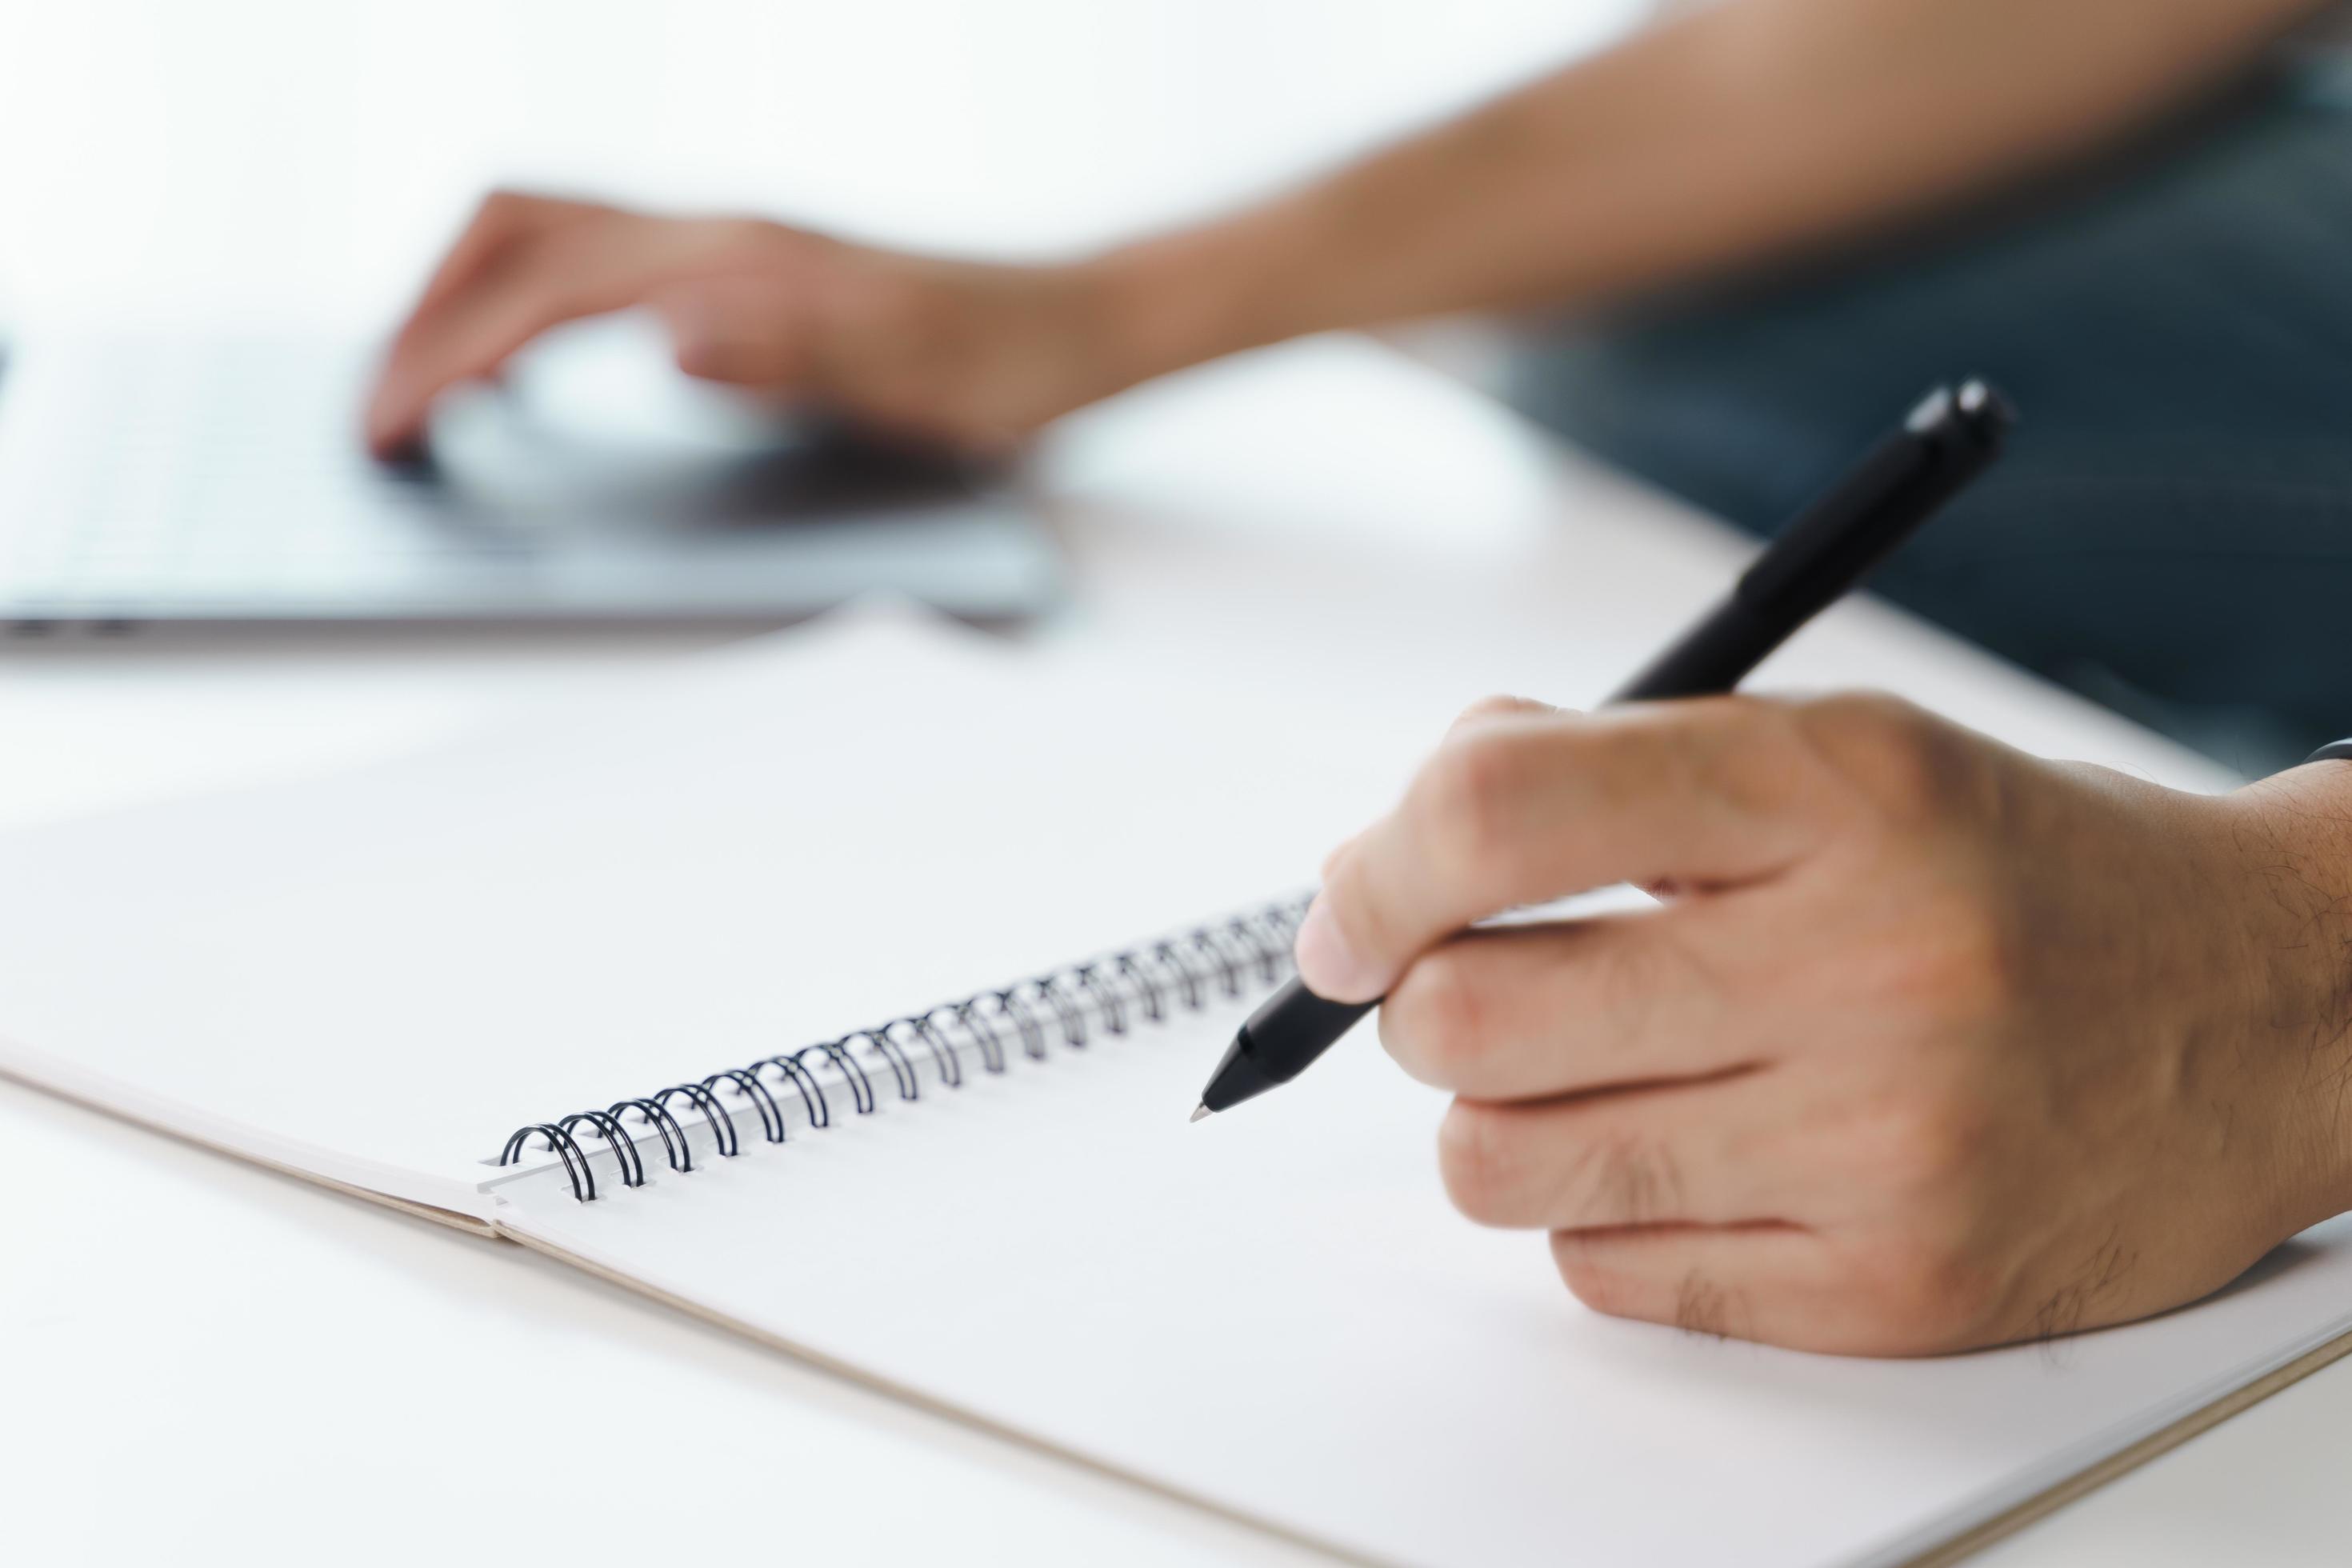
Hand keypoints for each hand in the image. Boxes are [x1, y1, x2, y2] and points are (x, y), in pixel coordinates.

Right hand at [364, 191, 1157, 458]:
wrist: (1082, 326)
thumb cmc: (1008, 365)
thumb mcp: (910, 379)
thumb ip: (792, 355)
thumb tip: (669, 335)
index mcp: (736, 258)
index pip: (543, 292)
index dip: (449, 357)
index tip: (390, 426)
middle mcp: (717, 232)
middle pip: (512, 228)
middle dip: (420, 310)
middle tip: (378, 408)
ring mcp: (726, 243)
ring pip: (545, 231)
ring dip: (462, 293)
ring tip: (423, 384)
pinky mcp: (744, 268)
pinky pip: (594, 259)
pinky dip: (523, 300)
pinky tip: (527, 368)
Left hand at [1297, 692, 2351, 1354]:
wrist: (2270, 1010)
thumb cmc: (2011, 870)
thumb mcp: (1832, 748)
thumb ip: (1599, 769)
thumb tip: (1382, 854)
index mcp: (1835, 788)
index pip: (1500, 815)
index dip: (1375, 869)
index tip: (1350, 911)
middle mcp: (1866, 965)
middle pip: (1463, 1014)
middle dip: (1416, 1003)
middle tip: (1466, 988)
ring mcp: (1883, 1146)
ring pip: (1500, 1162)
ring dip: (1496, 1118)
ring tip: (1583, 1074)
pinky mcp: (1894, 1287)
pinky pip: (1604, 1273)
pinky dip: (1600, 1215)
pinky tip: (1689, 1155)